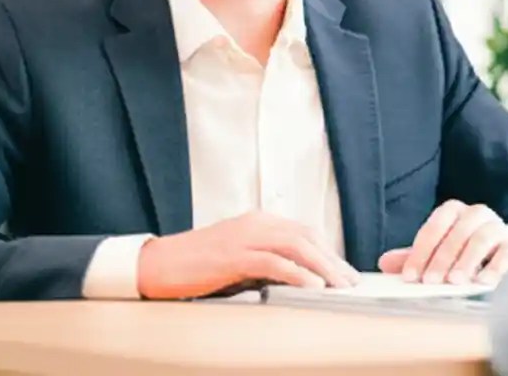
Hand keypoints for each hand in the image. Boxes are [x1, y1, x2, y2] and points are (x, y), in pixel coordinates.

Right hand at [136, 211, 359, 299]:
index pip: (304, 232)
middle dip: (332, 259)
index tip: (343, 271)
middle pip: (307, 236)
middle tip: (349, 281)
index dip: (328, 251)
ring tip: (338, 285)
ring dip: (322, 267)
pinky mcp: (234, 256)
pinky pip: (274, 262)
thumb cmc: (196, 264)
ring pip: (296, 246)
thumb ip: (265, 261)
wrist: (159, 263)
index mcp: (259, 221)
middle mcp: (256, 223)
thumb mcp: (238, 256)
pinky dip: (297, 274)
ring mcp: (245, 237)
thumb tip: (295, 279)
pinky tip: (312, 287)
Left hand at [377, 200, 507, 285]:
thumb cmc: (465, 253)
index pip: (434, 226)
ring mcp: (498, 227)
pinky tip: (483, 283)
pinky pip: (507, 253)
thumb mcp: (437, 253)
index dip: (420, 251)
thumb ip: (415, 257)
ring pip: (481, 239)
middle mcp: (477, 214)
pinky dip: (495, 267)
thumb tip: (384, 263)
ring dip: (466, 261)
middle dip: (441, 258)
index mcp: (454, 212)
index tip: (410, 276)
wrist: (504, 253)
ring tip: (454, 282)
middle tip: (430, 281)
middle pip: (457, 232)